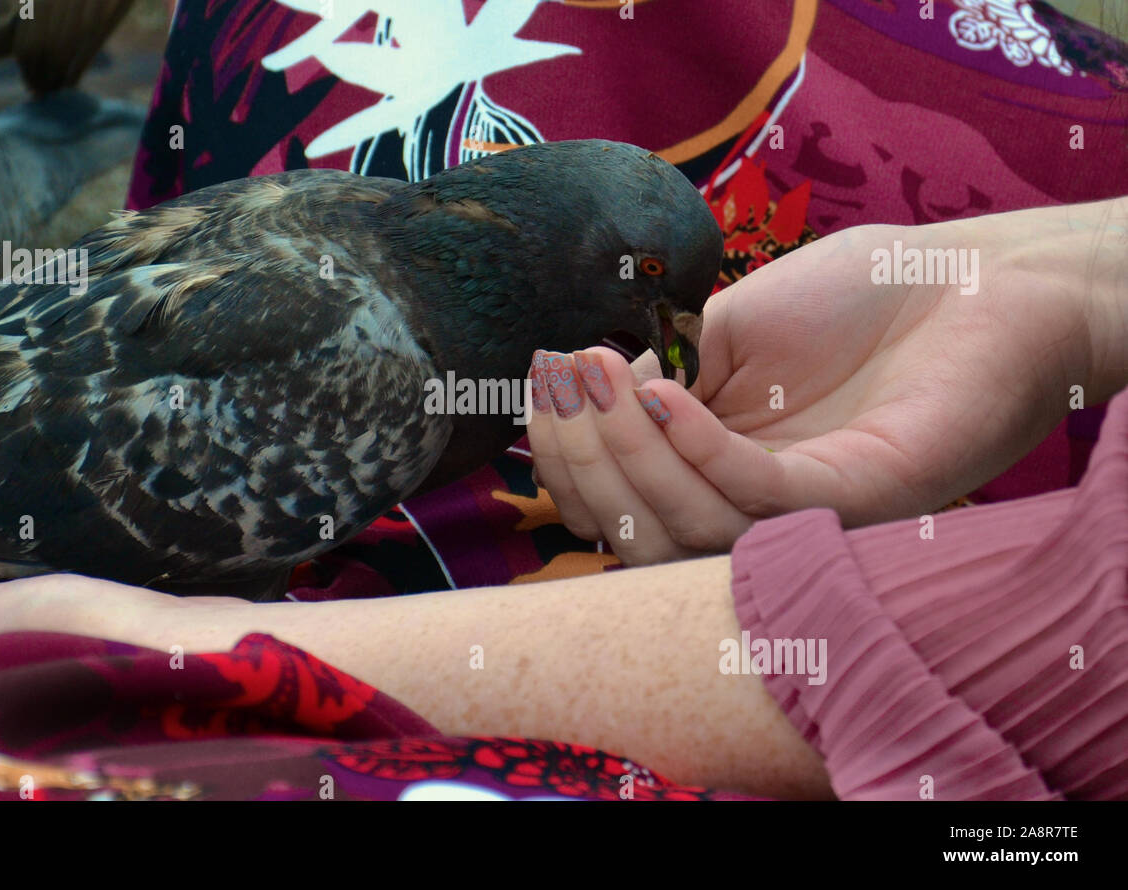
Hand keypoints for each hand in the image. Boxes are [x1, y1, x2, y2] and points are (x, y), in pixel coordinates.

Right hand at [528, 208, 1120, 564]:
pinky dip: (696, 447)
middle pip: (639, 530)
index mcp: (716, 475)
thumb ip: (660, 375)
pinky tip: (663, 390)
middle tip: (558, 378)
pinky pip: (755, 495)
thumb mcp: (727, 332)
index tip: (541, 380)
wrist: (968, 280)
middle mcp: (752, 511)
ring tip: (599, 374)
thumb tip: (590, 399)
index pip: (621, 504)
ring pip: (686, 524)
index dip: (567, 457)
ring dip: (625, 449)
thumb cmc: (856, 300)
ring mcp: (804, 516)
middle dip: (582, 457)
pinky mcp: (856, 500)